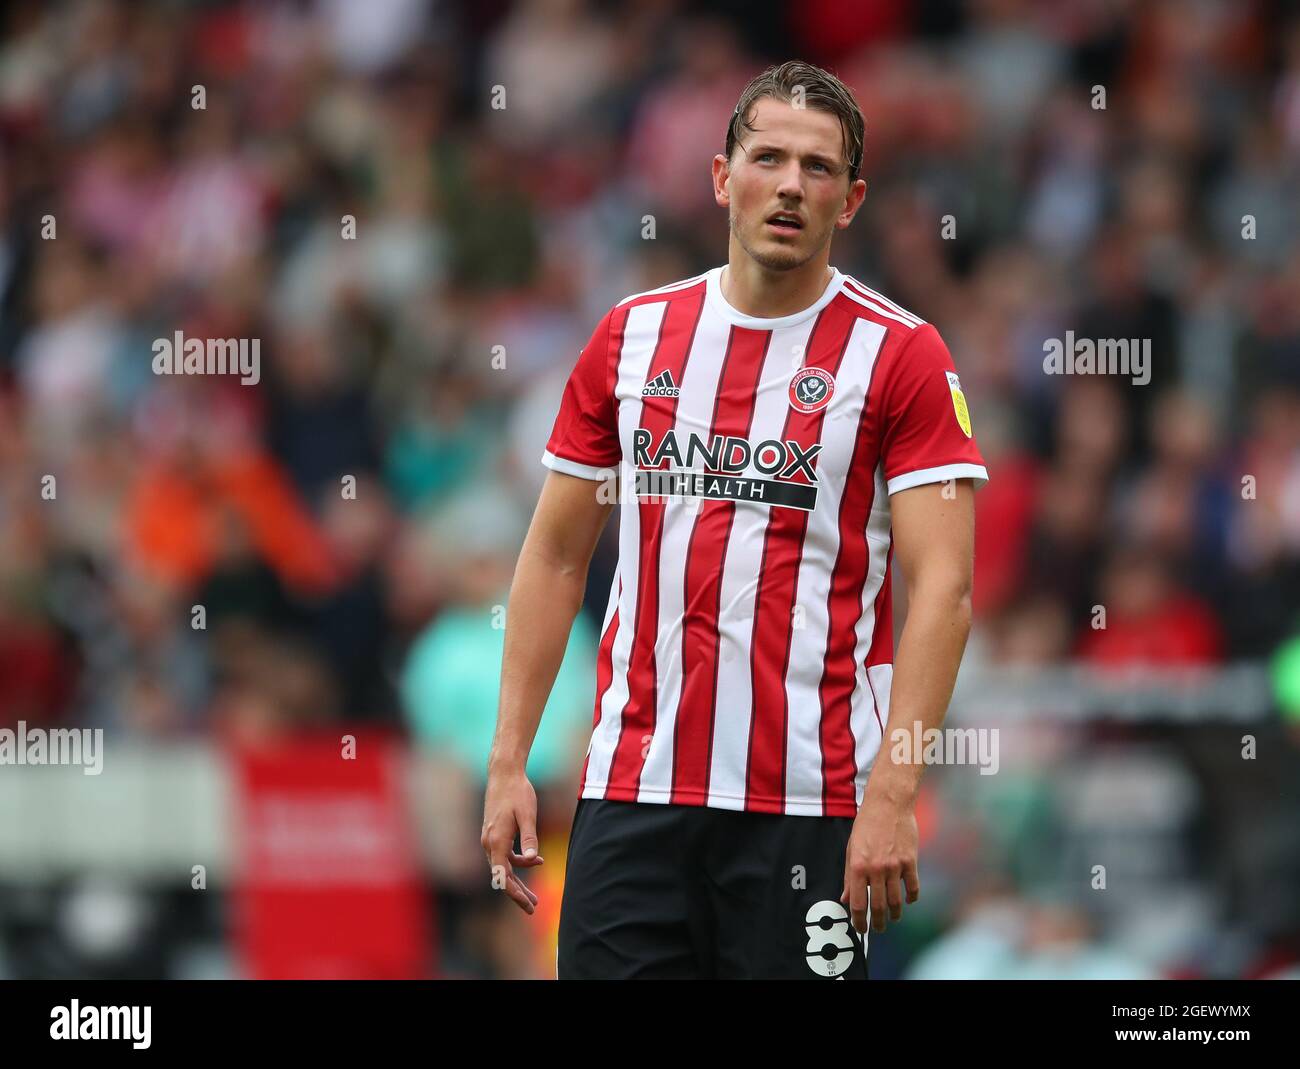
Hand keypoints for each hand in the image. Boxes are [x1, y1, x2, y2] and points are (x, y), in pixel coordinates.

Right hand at [481, 766, 542, 913]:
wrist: (504, 773)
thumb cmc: (517, 792)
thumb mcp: (528, 814)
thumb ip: (530, 837)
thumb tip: (532, 860)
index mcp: (496, 841)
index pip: (502, 876)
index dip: (514, 893)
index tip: (527, 905)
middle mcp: (489, 842)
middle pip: (501, 875)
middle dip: (517, 893)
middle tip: (533, 908)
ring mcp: (489, 838)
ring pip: (502, 867)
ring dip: (517, 880)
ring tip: (533, 896)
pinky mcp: (494, 833)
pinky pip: (504, 855)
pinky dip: (518, 861)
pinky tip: (535, 861)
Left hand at [840, 794, 919, 934]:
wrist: (888, 804)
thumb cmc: (867, 824)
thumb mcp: (851, 849)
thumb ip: (849, 876)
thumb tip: (846, 897)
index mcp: (858, 866)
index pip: (858, 903)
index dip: (859, 920)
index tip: (861, 928)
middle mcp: (876, 869)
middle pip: (878, 906)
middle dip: (878, 922)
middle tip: (878, 928)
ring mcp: (895, 866)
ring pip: (896, 901)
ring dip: (895, 914)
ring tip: (893, 918)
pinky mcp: (911, 862)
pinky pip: (913, 887)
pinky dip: (911, 898)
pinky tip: (908, 900)